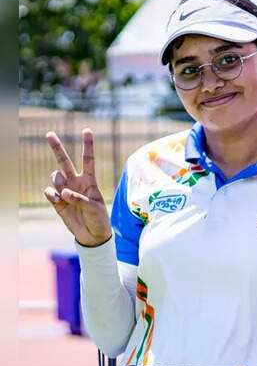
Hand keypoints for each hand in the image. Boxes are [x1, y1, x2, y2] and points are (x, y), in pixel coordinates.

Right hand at [43, 129, 111, 246]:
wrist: (92, 235)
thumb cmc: (98, 219)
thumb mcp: (94, 208)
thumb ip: (80, 199)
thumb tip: (64, 193)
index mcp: (89, 181)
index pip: (88, 159)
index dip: (87, 145)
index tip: (87, 130)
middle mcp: (76, 182)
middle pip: (64, 161)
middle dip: (56, 148)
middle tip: (49, 134)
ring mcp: (65, 190)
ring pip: (55, 176)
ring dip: (59, 182)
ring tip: (67, 194)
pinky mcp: (57, 201)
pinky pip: (49, 192)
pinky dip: (53, 195)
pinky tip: (60, 201)